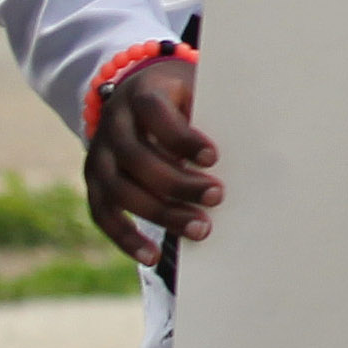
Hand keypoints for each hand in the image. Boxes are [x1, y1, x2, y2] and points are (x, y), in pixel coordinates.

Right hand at [87, 53, 212, 266]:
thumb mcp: (194, 91)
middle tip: (217, 197)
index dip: (182, 138)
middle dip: (178, 183)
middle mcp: (113, 124)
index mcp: (141, 94)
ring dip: (160, 214)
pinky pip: (103, 214)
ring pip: (120, 190)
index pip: (154, 113)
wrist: (136, 95)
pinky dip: (126, 238)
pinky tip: (153, 256)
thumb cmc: (180, 99)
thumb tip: (253, 150)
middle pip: (137, 157)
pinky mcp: (94, 182)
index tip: (213, 158)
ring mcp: (98, 154)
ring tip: (200, 229)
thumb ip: (211, 114)